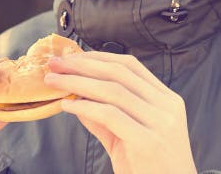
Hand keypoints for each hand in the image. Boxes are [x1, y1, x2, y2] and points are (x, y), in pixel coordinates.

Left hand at [44, 51, 197, 173]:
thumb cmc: (150, 168)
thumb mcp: (127, 136)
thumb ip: (104, 115)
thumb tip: (75, 95)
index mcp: (166, 99)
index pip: (129, 65)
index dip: (97, 57)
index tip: (70, 57)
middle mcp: (166, 106)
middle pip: (118, 73)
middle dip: (82, 65)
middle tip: (55, 64)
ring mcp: (160, 123)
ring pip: (113, 90)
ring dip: (77, 82)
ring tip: (54, 82)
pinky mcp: (148, 142)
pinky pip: (110, 115)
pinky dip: (85, 107)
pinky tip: (67, 106)